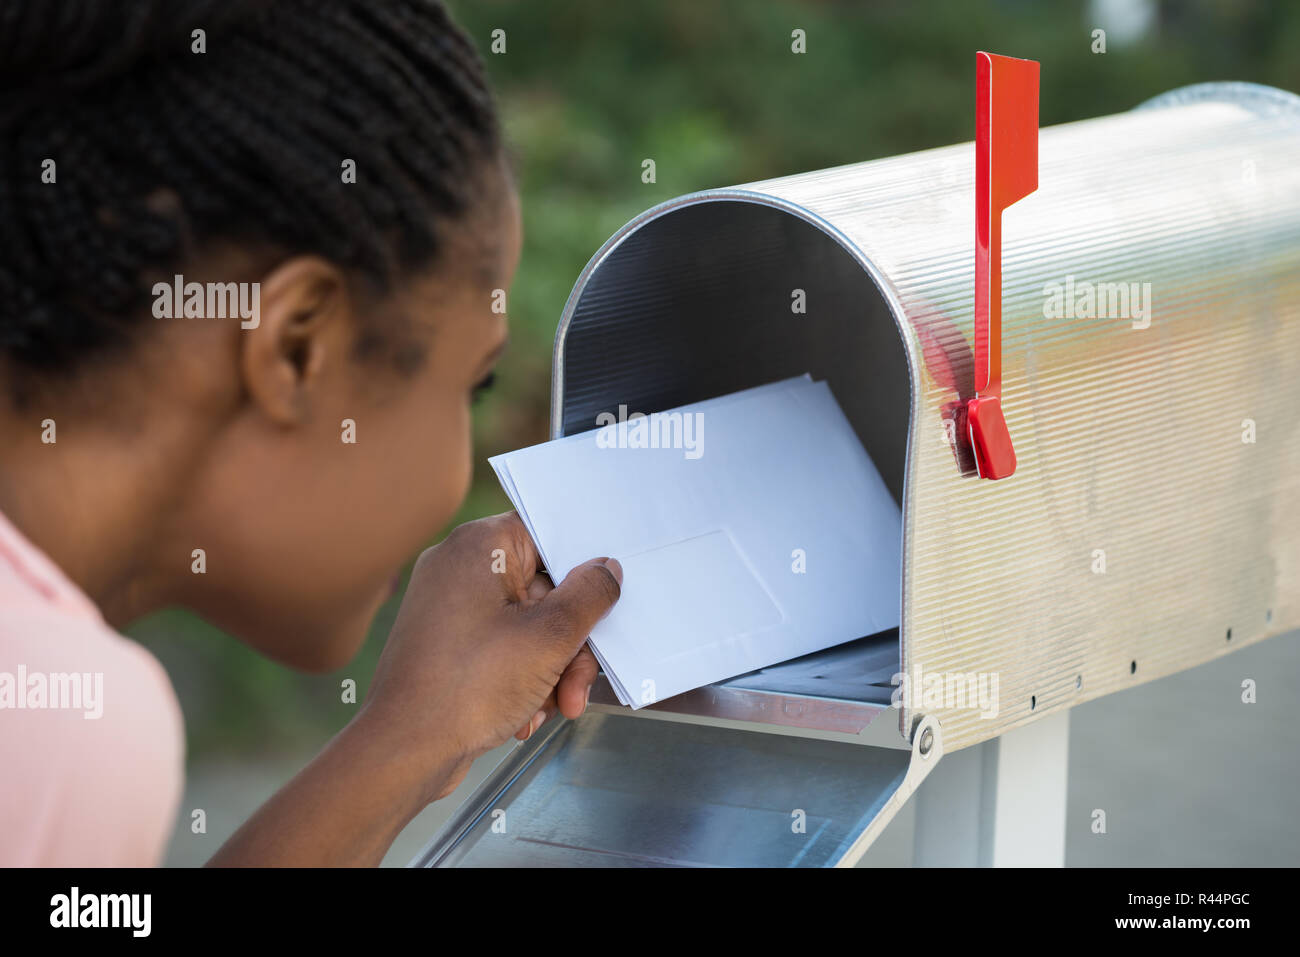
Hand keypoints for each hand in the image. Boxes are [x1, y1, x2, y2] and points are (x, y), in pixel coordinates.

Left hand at [359, 511, 621, 803]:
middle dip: (569, 644)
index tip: (604, 600)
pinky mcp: (447, 641)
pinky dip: (522, 678)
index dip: (581, 568)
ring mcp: (449, 605)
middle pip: (544, 590)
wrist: (403, 751)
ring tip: (553, 708)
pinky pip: (502, 646)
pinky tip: (525, 715)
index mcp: (479, 547)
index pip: (547, 534)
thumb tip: (607, 568)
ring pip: (528, 625)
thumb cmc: (469, 687)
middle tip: (578, 684)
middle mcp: (459, 567)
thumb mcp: (549, 638)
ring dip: (551, 669)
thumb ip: (589, 595)